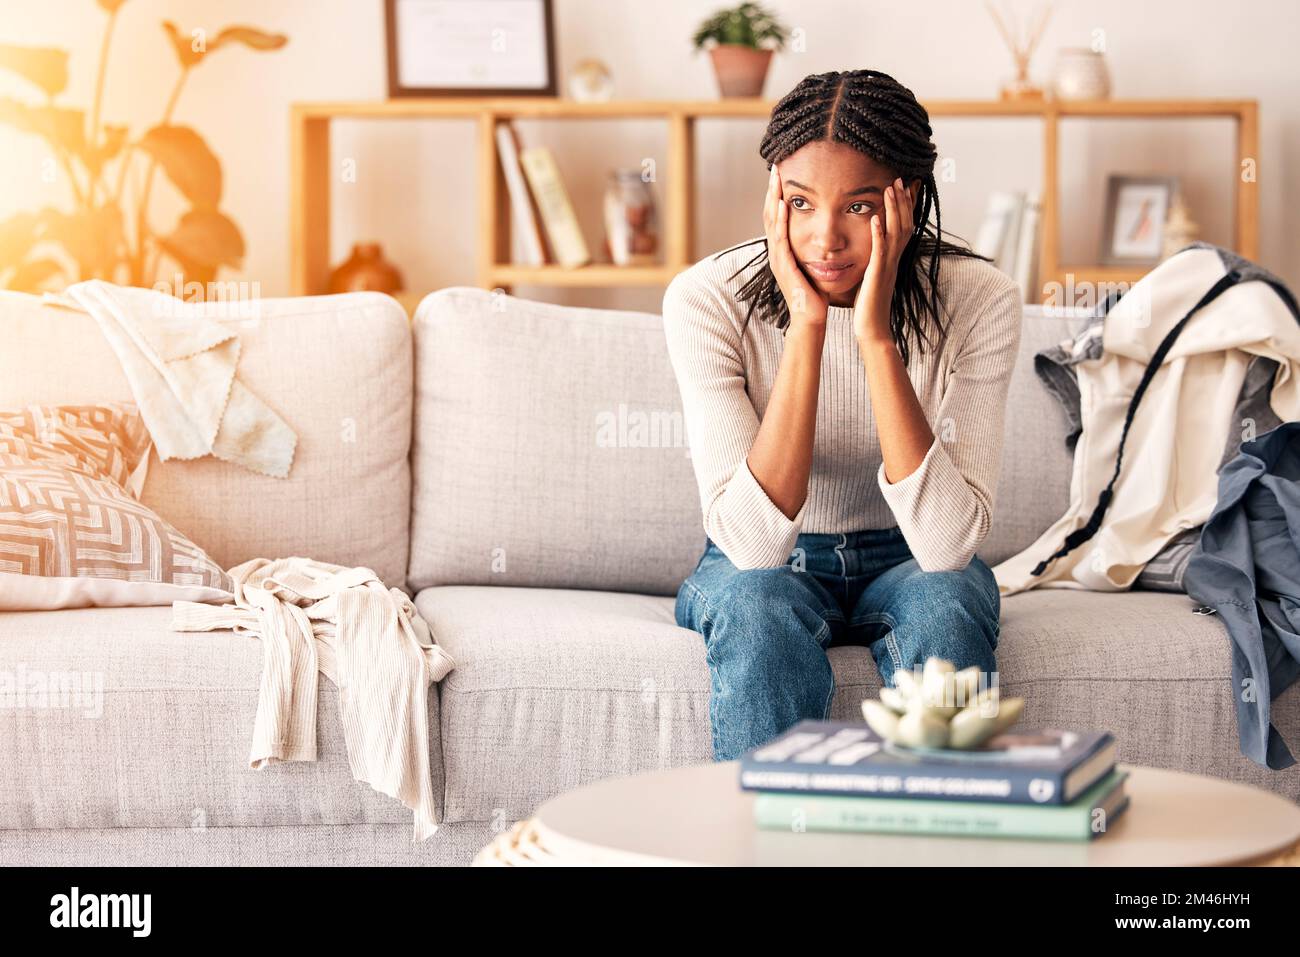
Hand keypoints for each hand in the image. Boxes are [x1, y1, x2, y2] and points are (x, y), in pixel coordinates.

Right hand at [764, 164, 828, 327]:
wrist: (811, 319)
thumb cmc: (815, 295)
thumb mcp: (813, 266)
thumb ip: (813, 249)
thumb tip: (822, 235)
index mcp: (783, 251)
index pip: (778, 217)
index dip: (777, 195)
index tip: (782, 175)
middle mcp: (776, 252)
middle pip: (770, 214)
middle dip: (772, 190)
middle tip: (775, 168)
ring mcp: (778, 258)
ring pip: (771, 222)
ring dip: (772, 198)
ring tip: (775, 178)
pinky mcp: (784, 266)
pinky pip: (780, 238)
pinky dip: (780, 219)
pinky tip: (782, 203)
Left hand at [854, 176, 916, 342]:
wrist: (872, 329)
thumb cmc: (869, 305)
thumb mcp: (874, 277)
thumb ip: (876, 260)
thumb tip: (874, 247)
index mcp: (893, 259)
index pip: (904, 227)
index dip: (907, 206)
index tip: (908, 186)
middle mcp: (894, 260)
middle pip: (905, 224)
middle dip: (903, 201)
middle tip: (900, 179)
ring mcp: (887, 266)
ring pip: (896, 232)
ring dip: (894, 209)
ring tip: (890, 188)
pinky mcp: (877, 275)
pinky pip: (880, 251)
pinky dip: (879, 233)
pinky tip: (876, 218)